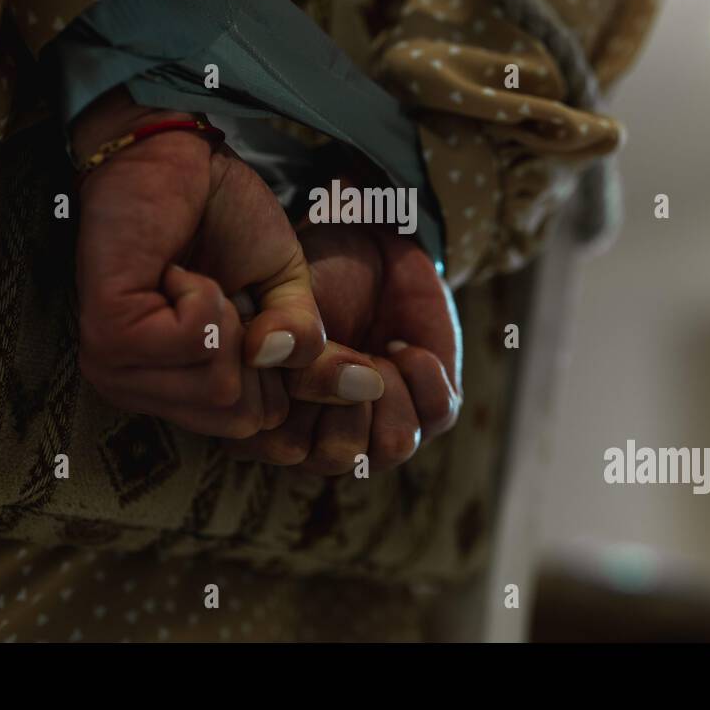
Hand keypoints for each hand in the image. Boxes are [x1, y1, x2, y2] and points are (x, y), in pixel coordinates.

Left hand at [72, 90, 384, 438]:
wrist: (172, 156)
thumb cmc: (224, 218)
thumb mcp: (286, 289)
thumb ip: (308, 345)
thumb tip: (365, 383)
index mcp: (183, 390)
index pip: (262, 427)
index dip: (293, 370)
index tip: (279, 314)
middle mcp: (145, 392)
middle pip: (246, 418)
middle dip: (259, 349)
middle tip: (226, 291)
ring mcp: (120, 372)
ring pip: (220, 390)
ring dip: (227, 318)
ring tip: (195, 279)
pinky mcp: (110, 339)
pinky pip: (195, 346)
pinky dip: (203, 298)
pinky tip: (173, 272)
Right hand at [225, 222, 461, 472]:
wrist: (373, 251)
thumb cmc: (317, 279)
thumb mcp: (292, 307)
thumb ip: (284, 347)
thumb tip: (298, 367)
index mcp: (275, 421)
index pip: (279, 444)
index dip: (297, 391)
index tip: (305, 345)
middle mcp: (326, 438)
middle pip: (336, 457)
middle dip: (346, 394)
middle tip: (347, 351)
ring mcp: (380, 431)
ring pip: (393, 447)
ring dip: (388, 387)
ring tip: (377, 352)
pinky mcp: (429, 413)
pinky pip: (434, 417)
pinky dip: (422, 372)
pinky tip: (403, 346)